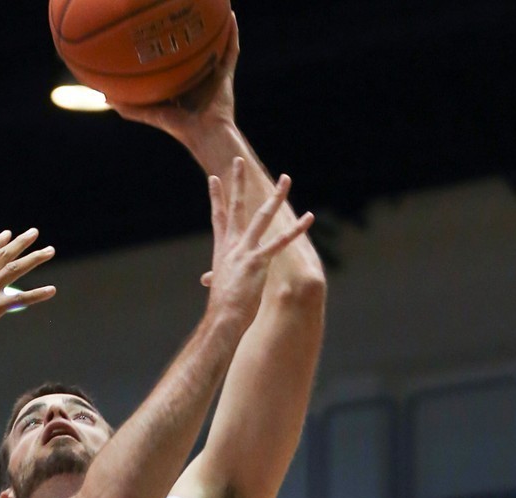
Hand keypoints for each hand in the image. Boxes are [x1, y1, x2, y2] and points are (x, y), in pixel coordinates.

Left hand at [108, 15, 238, 146]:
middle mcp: (197, 78)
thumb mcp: (149, 114)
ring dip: (213, 30)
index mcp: (181, 87)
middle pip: (193, 52)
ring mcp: (212, 75)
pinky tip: (231, 17)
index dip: (166, 51)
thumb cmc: (177, 127)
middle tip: (180, 17)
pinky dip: (233, 34)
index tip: (155, 35)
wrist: (203, 134)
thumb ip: (129, 107)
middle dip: (188, 36)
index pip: (173, 65)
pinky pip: (231, 50)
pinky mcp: (226, 74)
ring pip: (214, 47)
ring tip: (210, 10)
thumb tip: (105, 96)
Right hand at [203, 158, 313, 327]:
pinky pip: (282, 241)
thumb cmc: (222, 306)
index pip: (218, 216)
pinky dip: (297, 229)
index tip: (214, 178)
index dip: (217, 197)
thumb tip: (206, 280)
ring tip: (286, 179)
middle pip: (236, 207)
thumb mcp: (218, 285)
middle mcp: (233, 245)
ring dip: (276, 196)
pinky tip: (309, 217)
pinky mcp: (259, 261)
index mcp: (222, 249)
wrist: (223, 317)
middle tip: (239, 161)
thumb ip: (215, 277)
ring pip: (262, 216)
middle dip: (238, 182)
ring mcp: (246, 251)